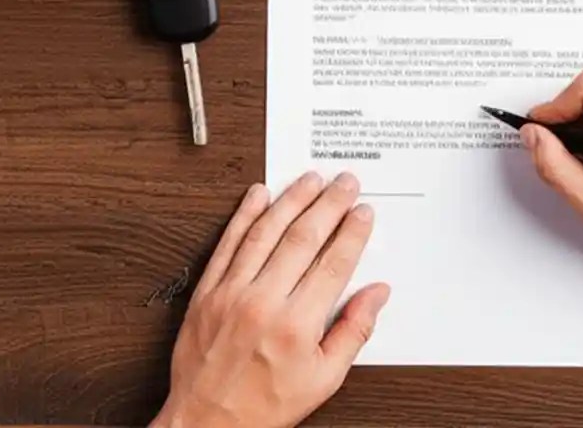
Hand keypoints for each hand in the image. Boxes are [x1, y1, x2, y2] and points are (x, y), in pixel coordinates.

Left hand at [152, 173, 389, 427]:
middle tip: (345, 183)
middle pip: (304, 238)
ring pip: (266, 232)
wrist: (208, 423)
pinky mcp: (207, 293)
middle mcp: (263, 302)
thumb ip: (353, 331)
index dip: (352, 232)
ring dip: (291, 200)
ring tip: (310, 179)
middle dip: (329, 204)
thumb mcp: (324, 379)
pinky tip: (257, 196)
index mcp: (297, 325)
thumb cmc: (265, 406)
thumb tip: (376, 294)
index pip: (333, 263)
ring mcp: (231, 293)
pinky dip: (243, 216)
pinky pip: (228, 244)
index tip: (363, 213)